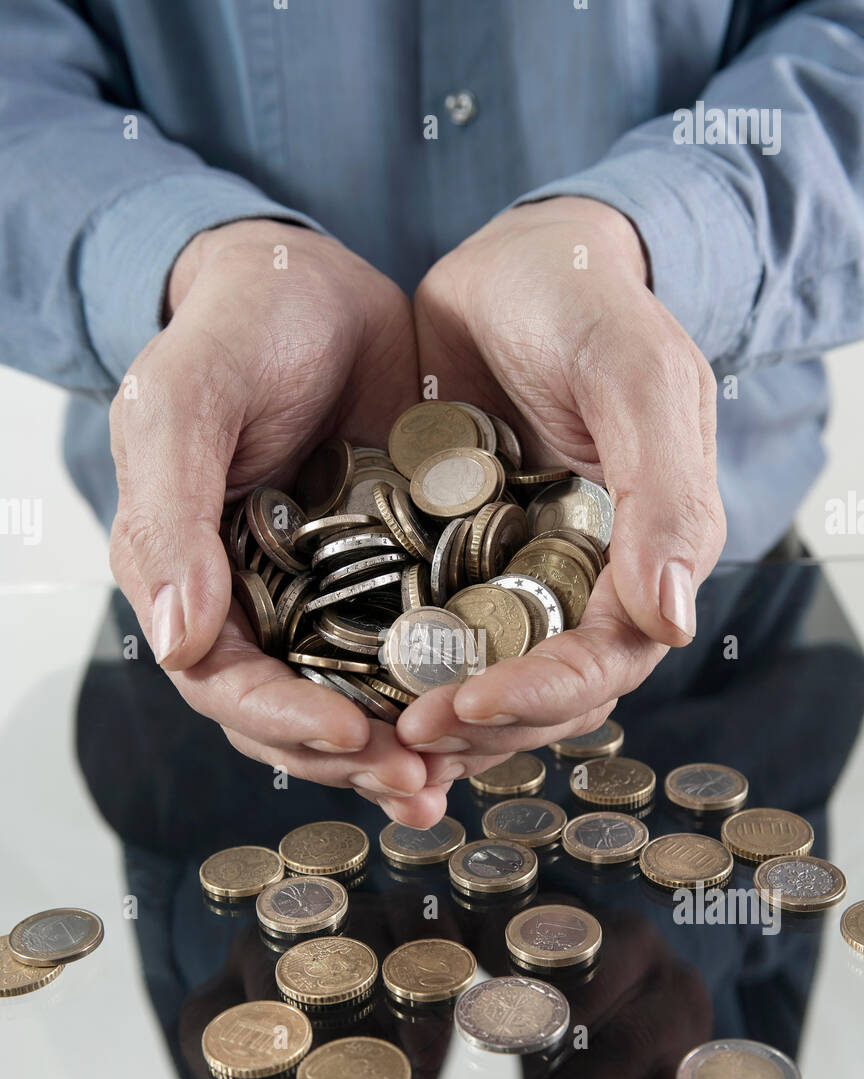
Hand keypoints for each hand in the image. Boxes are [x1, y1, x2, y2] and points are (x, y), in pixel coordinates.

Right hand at [109, 219, 444, 824]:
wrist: (311, 280)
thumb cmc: (234, 329)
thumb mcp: (187, 401)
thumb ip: (172, 516)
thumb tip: (176, 643)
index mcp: (191, 574)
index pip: (222, 679)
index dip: (282, 718)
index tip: (351, 735)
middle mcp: (256, 602)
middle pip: (291, 713)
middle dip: (352, 757)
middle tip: (420, 784)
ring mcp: (324, 594)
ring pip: (354, 697)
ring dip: (401, 746)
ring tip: (453, 779)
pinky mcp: (388, 574)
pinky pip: (413, 649)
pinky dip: (443, 688)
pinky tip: (488, 714)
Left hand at [398, 197, 725, 784]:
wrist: (514, 261)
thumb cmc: (586, 304)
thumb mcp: (633, 377)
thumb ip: (664, 494)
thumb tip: (674, 623)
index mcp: (641, 555)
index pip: (604, 660)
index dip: (539, 695)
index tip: (463, 704)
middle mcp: (581, 581)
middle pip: (541, 692)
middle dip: (478, 725)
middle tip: (402, 739)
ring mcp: (514, 576)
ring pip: (483, 678)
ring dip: (433, 720)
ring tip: (367, 741)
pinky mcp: (453, 562)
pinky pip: (427, 634)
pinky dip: (394, 671)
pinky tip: (342, 692)